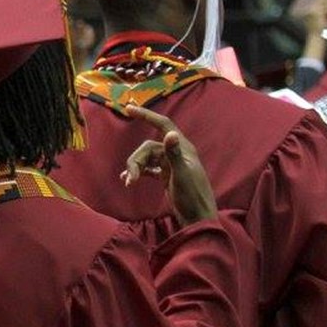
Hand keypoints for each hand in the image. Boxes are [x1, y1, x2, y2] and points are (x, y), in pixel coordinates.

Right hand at [119, 103, 217, 225]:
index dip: (147, 115)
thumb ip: (175, 154)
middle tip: (131, 178)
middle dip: (136, 160)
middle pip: (148, 147)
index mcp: (183, 148)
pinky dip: (138, 172)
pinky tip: (129, 180)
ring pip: (146, 159)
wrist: (197, 218)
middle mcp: (176, 153)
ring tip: (129, 183)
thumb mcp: (182, 175)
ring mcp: (170, 165)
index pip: (163, 125)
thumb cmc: (193, 196)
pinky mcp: (165, 176)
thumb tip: (169, 134)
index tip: (129, 109)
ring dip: (135, 168)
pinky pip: (148, 169)